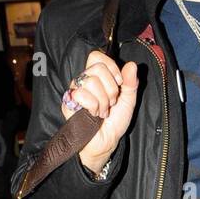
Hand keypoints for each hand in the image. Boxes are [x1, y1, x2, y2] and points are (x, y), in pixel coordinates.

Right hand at [62, 49, 138, 174]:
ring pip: (91, 81)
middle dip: (110, 88)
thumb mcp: (128, 101)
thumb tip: (131, 64)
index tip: (119, 83)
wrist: (106, 142)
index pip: (97, 56)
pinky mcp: (68, 102)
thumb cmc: (114, 122)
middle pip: (97, 68)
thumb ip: (130, 83)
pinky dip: (92, 106)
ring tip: (102, 111)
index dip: (110, 67)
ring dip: (103, 101)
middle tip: (111, 103)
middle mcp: (84, 81)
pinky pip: (81, 94)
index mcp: (98, 77)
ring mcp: (75, 90)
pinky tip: (93, 114)